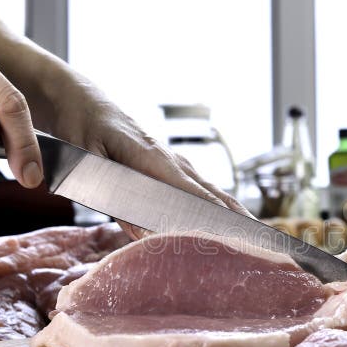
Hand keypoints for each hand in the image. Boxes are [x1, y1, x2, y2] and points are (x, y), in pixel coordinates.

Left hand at [48, 86, 251, 238]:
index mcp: (154, 159)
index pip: (196, 195)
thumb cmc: (80, 130)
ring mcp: (174, 163)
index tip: (242, 239)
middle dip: (241, 221)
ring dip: (235, 215)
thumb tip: (146, 235)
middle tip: (267, 246)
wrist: (79, 101)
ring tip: (260, 240)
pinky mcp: (170, 167)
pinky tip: (230, 222)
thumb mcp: (87, 166)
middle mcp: (172, 161)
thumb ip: (116, 201)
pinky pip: (201, 190)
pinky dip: (220, 207)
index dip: (219, 219)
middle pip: (216, 195)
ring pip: (213, 192)